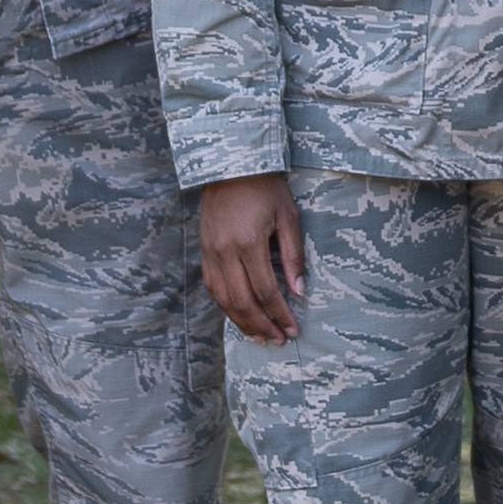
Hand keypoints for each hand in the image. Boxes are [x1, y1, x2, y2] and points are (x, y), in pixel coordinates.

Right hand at [198, 174, 309, 341]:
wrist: (230, 163)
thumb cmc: (265, 187)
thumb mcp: (288, 217)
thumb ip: (293, 256)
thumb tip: (299, 291)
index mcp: (248, 243)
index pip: (265, 291)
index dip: (280, 314)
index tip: (293, 329)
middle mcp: (225, 252)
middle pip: (243, 302)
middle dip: (262, 326)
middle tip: (278, 340)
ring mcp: (210, 252)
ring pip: (224, 300)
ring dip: (243, 322)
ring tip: (260, 336)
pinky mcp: (204, 250)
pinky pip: (213, 287)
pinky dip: (226, 306)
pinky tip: (240, 316)